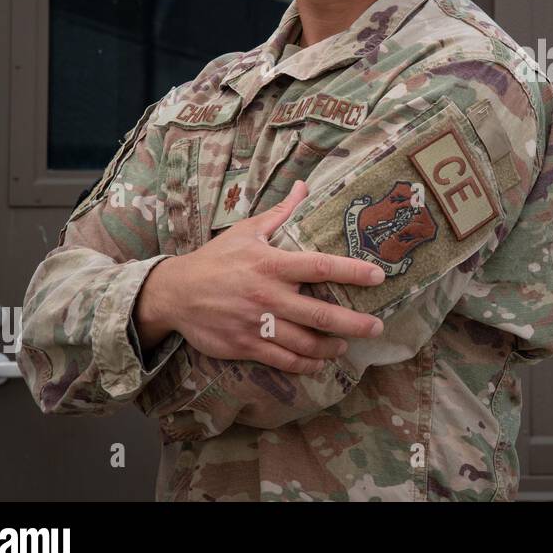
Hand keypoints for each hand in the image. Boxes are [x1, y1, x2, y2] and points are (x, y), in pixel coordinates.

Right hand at [134, 180, 385, 373]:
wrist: (174, 293)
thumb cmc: (216, 259)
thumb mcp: (246, 231)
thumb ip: (281, 214)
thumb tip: (305, 187)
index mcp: (271, 265)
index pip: (321, 267)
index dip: (353, 272)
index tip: (378, 276)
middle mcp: (268, 296)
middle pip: (321, 314)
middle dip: (354, 323)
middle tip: (377, 326)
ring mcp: (258, 324)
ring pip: (305, 343)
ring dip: (332, 348)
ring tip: (346, 345)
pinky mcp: (246, 346)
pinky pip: (283, 361)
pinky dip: (306, 365)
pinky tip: (319, 363)